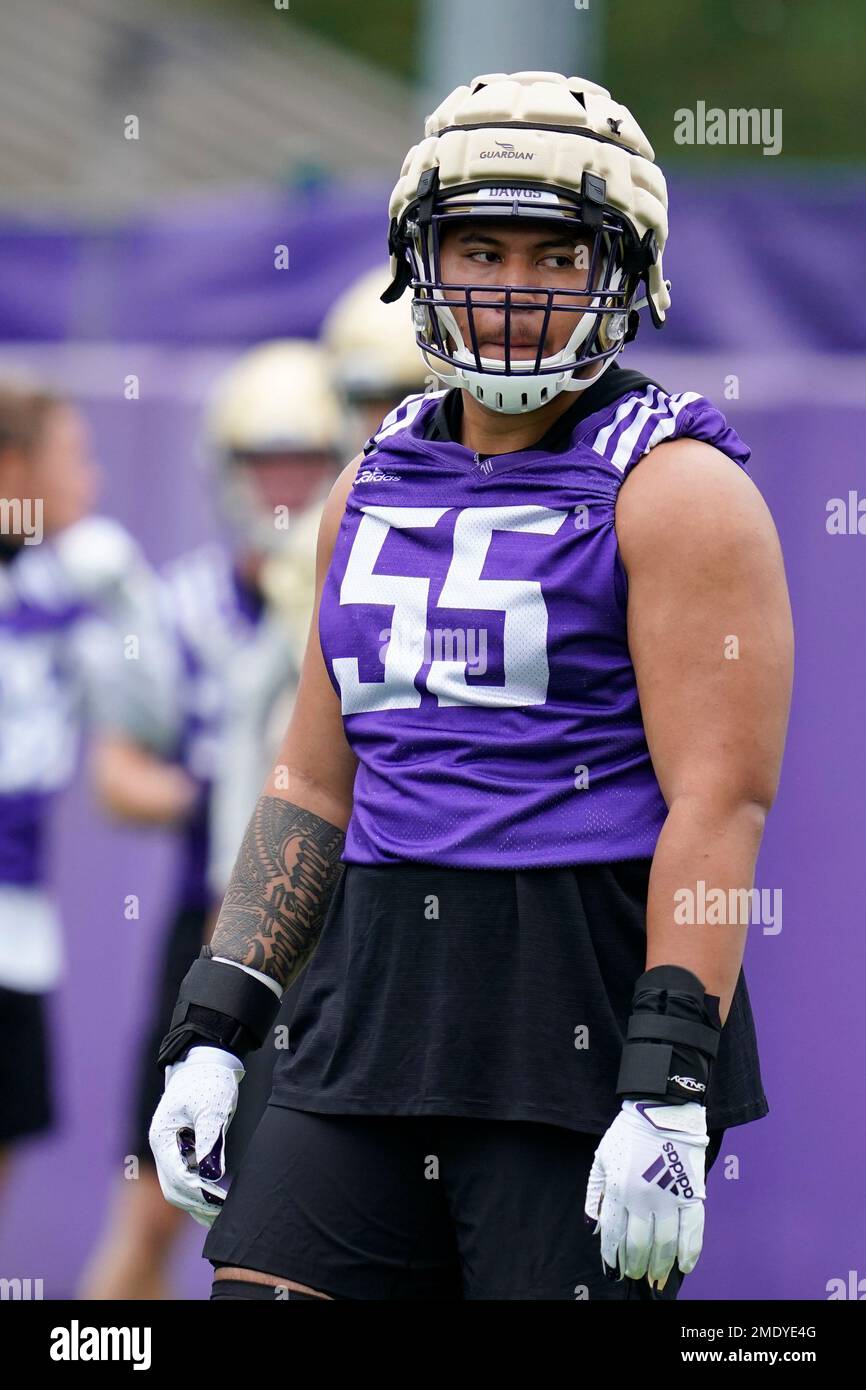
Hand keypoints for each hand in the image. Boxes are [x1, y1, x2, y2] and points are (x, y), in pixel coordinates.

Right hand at [148, 1045, 243, 1227]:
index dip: (198, 1191)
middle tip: (222, 1214)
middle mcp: (162, 1146)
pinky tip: (215, 1204)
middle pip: (173, 1187)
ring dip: (196, 1203)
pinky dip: (198, 1193)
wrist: (207, 1061)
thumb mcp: (212, 1107)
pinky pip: (186, 1178)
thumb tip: (211, 1174)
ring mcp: (171, 1149)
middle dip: (196, 1203)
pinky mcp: (182, 1149)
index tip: (219, 1201)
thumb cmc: (209, 1081)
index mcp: (163, 1137)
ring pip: (177, 1187)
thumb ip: (210, 1139)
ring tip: (220, 1216)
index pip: (177, 1175)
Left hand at [584, 1099, 708, 1290]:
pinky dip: (689, 1253)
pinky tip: (684, 1266)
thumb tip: (593, 1226)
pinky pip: (693, 1231)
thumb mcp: (601, 1158)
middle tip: (633, 1274)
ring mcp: (669, 1198)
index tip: (612, 1268)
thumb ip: (595, 1193)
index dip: (612, 1255)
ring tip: (655, 1277)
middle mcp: (643, 1199)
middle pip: (638, 1245)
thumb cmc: (628, 1132)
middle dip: (634, 1264)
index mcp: (618, 1190)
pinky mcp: (691, 1194)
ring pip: (664, 1244)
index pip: (614, 1234)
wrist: (662, 1111)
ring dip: (659, 1265)